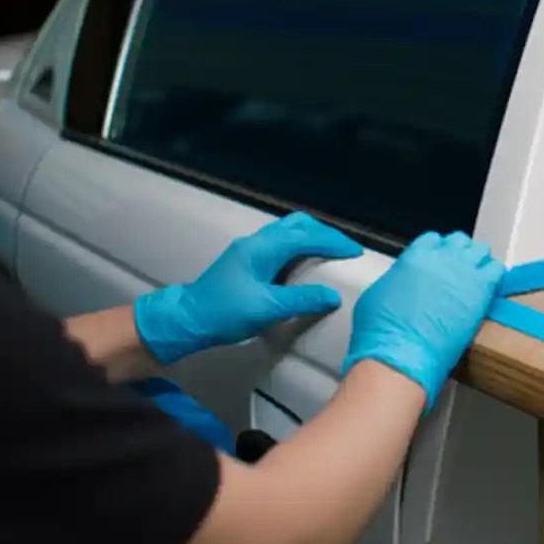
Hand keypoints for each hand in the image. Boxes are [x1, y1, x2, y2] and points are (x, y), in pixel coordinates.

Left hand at [135, 212, 363, 363]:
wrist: (188, 319)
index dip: (333, 242)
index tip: (355, 252)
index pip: (306, 237)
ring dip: (312, 237)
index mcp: (263, 249)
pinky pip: (280, 242)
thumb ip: (302, 300)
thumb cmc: (225, 313)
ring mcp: (250, 249)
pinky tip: (306, 261)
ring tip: (331, 253)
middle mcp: (257, 242)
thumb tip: (334, 296)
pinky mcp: (247, 259)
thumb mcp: (267, 309)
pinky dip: (300, 245)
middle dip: (325, 233)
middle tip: (346, 249)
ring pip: (288, 230)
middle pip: (298, 224)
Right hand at [344, 231, 504, 409]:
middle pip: (460, 241)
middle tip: (458, 272)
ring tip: (475, 279)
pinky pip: (497, 271)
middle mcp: (442, 258)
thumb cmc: (383, 332)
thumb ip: (397, 280)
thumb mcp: (378, 294)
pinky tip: (488, 289)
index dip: (437, 251)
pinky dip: (494, 277)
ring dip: (478, 262)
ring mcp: (464, 272)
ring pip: (481, 251)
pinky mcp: (481, 291)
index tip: (439, 262)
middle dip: (459, 254)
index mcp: (415, 256)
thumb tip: (404, 283)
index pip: (434, 239)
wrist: (402, 353)